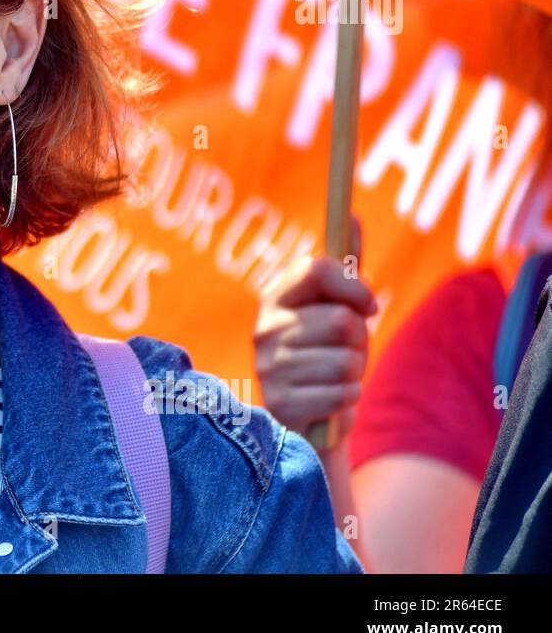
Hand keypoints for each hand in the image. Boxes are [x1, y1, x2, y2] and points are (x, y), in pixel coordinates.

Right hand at [253, 217, 377, 435]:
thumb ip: (344, 268)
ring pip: (345, 361)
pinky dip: (348, 399)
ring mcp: (268, 366)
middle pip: (341, 320)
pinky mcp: (279, 403)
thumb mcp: (337, 308)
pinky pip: (340, 394)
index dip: (353, 286)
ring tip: (337, 377)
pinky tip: (332, 400)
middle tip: (346, 351)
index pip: (316, 269)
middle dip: (359, 340)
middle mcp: (265, 327)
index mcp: (277, 296)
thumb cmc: (328, 352)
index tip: (368, 306)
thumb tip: (353, 216)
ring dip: (355, 373)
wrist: (312, 415)